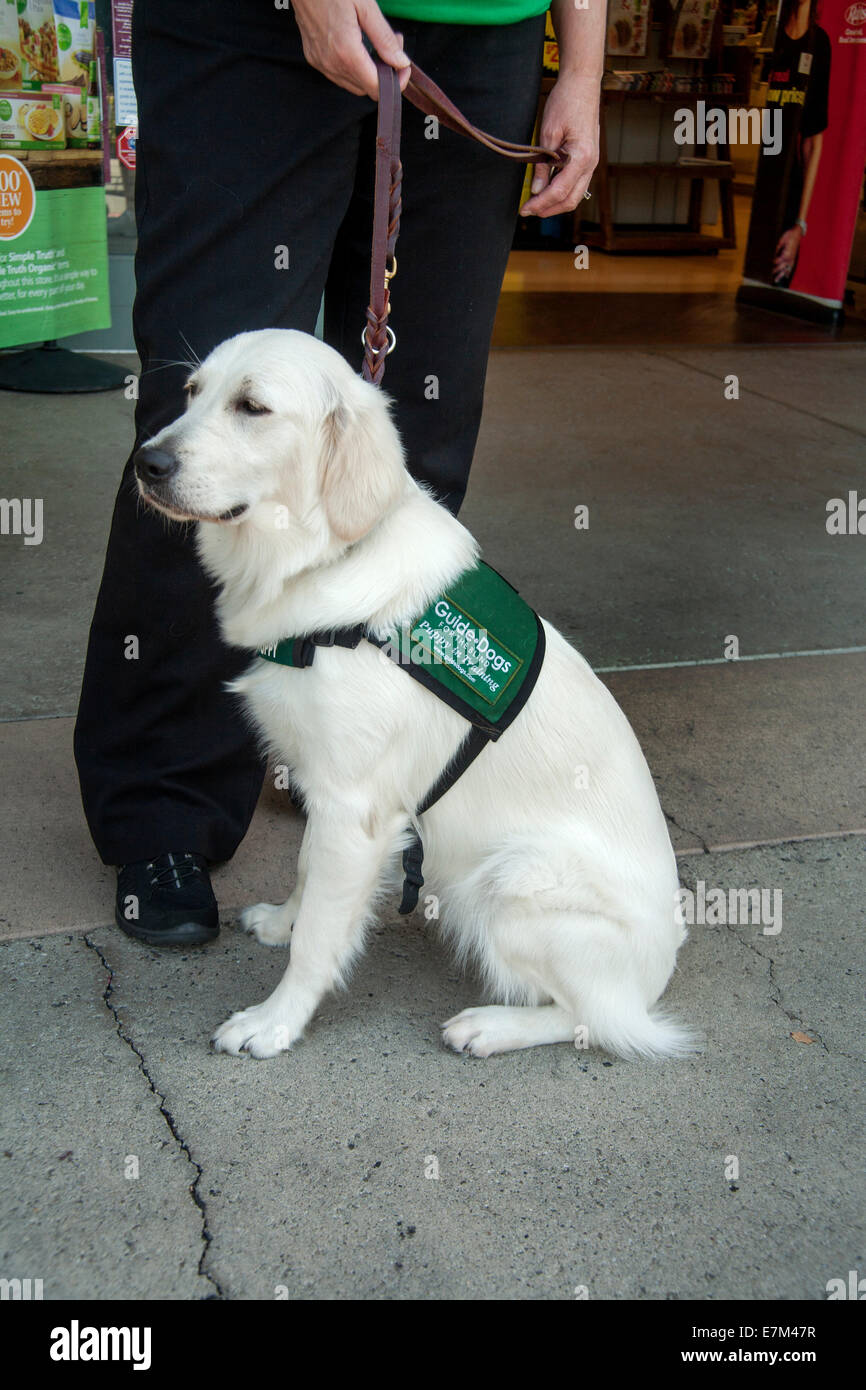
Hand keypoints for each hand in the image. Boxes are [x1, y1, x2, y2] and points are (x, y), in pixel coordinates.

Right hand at [291, 0, 410, 98]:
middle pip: (367, 89)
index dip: (396, 82)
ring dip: (369, 71)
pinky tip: (359, 46)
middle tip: (391, 44)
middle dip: (385, 73)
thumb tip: (401, 62)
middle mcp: (331, 63)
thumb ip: (384, 39)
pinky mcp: (314, 57)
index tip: (404, 66)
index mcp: (346, 52)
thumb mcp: (366, 7)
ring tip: (375, 42)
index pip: (377, 88)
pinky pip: (339, 75)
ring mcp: (320, 62)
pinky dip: (354, 68)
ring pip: (354, 84)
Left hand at [520, 71, 599, 217]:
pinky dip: (562, 192)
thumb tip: (537, 190)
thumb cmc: (565, 102)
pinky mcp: (589, 158)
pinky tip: (547, 190)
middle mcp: (591, 163)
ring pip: (575, 195)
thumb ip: (543, 165)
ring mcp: (592, 162)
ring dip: (556, 203)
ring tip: (536, 203)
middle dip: (549, 209)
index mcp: (582, 157)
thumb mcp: (548, 133)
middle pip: (570, 200)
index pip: (560, 191)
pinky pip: (577, 184)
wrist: (582, 83)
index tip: (525, 209)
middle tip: (528, 210)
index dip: (541, 204)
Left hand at [773, 225, 801, 282]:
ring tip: (776, 280)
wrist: (797, 232)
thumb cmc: (789, 235)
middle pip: (782, 266)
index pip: (779, 260)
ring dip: (781, 274)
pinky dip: (788, 272)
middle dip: (776, 271)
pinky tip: (786, 276)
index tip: (769, 264)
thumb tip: (772, 254)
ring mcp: (792, 258)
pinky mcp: (794, 258)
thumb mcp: (782, 240)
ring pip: (787, 269)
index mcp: (787, 252)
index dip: (774, 262)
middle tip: (770, 275)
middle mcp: (790, 257)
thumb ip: (777, 248)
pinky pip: (791, 267)